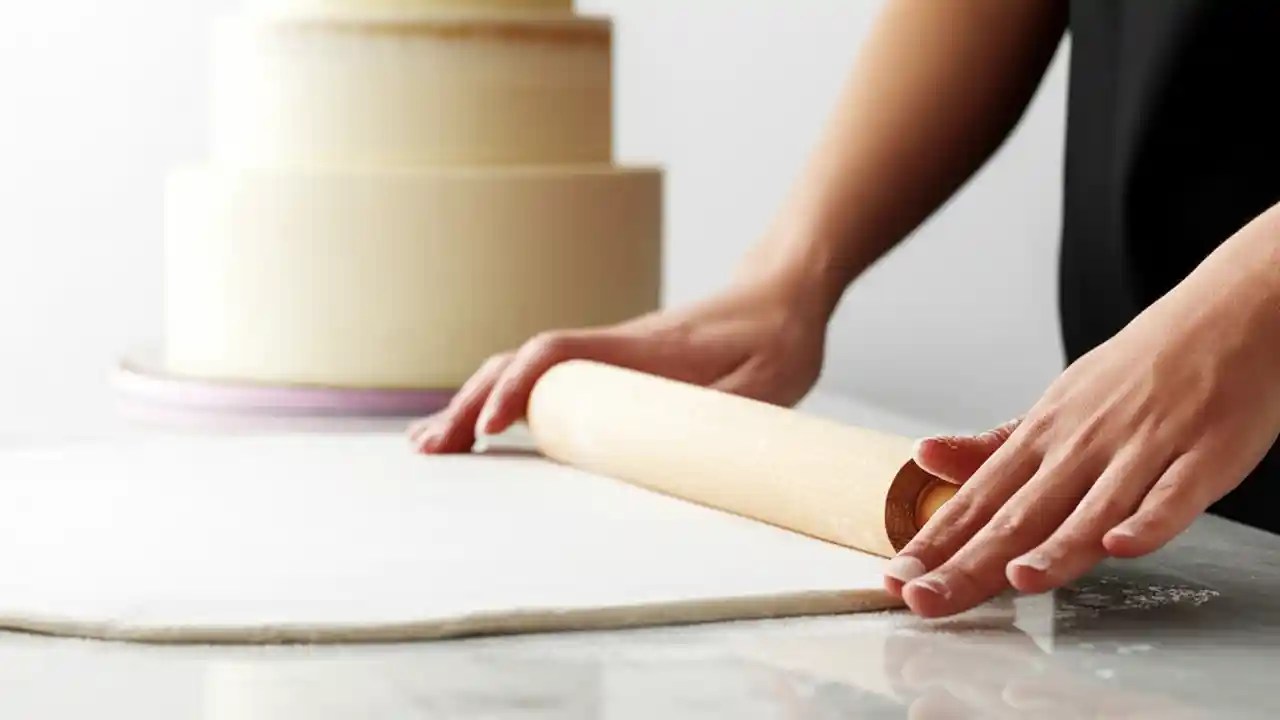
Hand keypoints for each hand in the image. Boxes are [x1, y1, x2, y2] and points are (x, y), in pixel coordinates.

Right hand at [407, 274, 830, 453]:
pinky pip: (545, 382)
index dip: (519, 388)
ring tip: (431, 445)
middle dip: (469, 404)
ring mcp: (607, 358)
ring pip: (524, 372)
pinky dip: (502, 402)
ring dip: (474, 403)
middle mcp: (612, 348)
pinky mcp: (613, 370)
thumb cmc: (778, 336)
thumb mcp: (768, 383)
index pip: (558, 355)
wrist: (784, 294)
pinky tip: (481, 431)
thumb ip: (725, 414)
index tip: (491, 430)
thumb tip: (674, 453)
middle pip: (521, 364)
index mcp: (642, 350)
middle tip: (429, 449)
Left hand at [883, 254, 1279, 617]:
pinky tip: (1122, 547)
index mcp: (1043, 436)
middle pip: (1018, 513)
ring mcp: (1142, 448)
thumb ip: (994, 445)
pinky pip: (1172, 495)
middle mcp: (1082, 445)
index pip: (977, 499)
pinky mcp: (1203, 455)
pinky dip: (1149, 520)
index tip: (896, 578)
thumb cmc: (1139, 370)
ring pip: (1091, 508)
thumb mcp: (1056, 405)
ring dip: (1053, 548)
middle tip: (921, 596)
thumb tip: (924, 456)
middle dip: (966, 560)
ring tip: (1013, 581)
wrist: (1229, 311)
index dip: (935, 543)